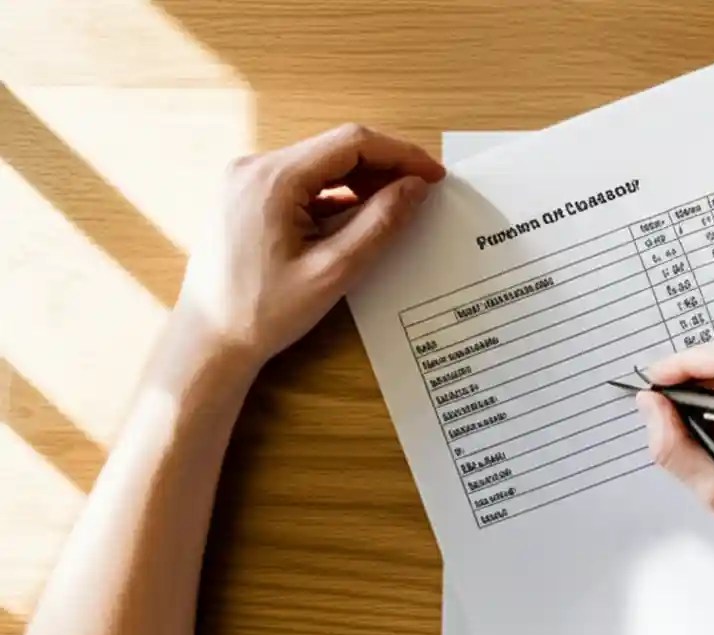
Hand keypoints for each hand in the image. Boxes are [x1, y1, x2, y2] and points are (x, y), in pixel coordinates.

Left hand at [175, 123, 445, 366]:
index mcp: (272, 178)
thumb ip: (379, 224)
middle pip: (336, 149)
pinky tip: (358, 217)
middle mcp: (254, 167)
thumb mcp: (333, 271)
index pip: (352, 143)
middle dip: (384, 167)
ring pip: (320, 164)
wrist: (207, 340)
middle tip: (422, 193)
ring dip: (361, 180)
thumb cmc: (262, 312)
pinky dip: (335, 194)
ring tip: (396, 208)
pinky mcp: (245, 196)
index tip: (433, 176)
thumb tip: (415, 187)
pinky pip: (301, 182)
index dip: (401, 154)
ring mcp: (245, 180)